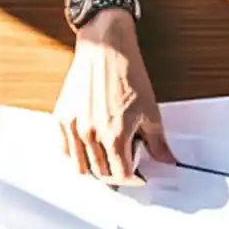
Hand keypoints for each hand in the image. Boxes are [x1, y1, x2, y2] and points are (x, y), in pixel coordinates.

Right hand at [53, 12, 174, 184]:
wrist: (106, 49)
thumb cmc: (127, 75)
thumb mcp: (150, 111)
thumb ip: (158, 142)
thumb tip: (167, 162)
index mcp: (114, 135)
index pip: (121, 175)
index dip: (132, 179)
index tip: (138, 175)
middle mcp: (90, 133)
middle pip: (101, 173)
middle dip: (115, 174)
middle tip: (125, 165)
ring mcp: (73, 126)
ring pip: (80, 165)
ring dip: (95, 167)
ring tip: (107, 158)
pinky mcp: (61, 116)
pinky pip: (65, 148)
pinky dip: (76, 153)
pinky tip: (88, 147)